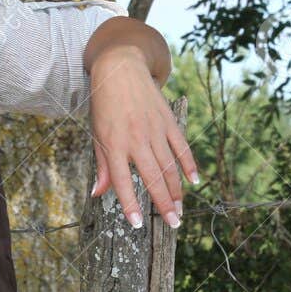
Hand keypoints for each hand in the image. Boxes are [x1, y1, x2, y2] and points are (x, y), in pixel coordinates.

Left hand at [87, 44, 198, 227]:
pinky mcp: (168, 120)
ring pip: (169, 166)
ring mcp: (155, 129)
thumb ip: (102, 166)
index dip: (130, 204)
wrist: (121, 67)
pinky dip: (189, 164)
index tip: (137, 224)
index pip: (122, 181)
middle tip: (173, 223)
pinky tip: (194, 180)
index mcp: (114, 143)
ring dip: (176, 190)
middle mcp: (136, 138)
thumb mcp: (97, 133)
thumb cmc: (104, 104)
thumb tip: (97, 193)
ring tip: (181, 210)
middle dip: (163, 203)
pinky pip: (181, 147)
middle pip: (153, 177)